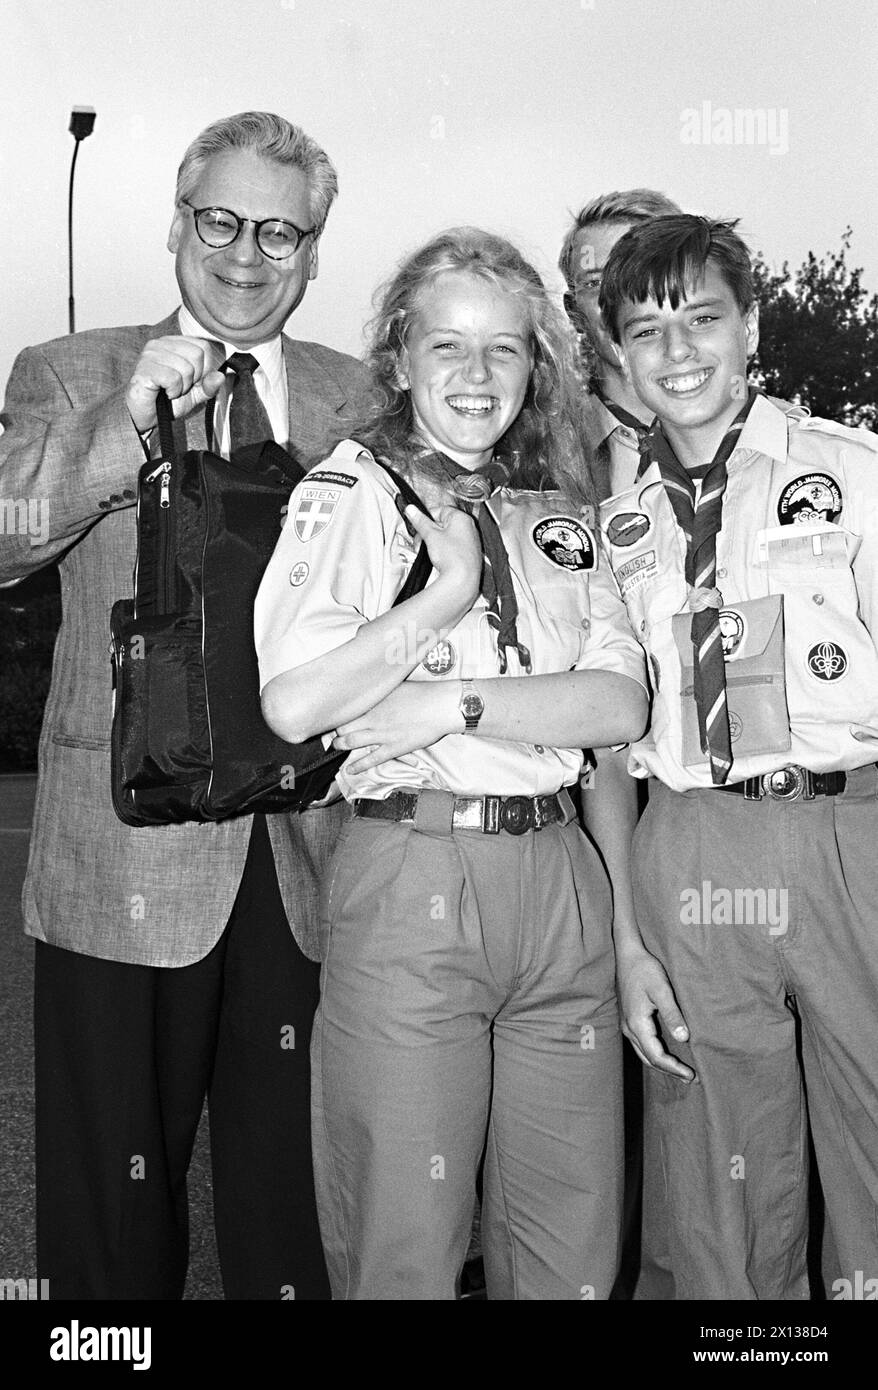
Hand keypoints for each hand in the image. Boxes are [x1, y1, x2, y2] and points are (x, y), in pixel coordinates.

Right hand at [125, 336, 225, 432]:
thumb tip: (221, 376)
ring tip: (169, 391)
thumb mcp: (194, 394)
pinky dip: (173, 391)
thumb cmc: (166, 401)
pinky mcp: (144, 368)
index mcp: (174, 344)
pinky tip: (163, 392)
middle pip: (197, 355)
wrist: (144, 416)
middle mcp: (161, 343)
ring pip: (186, 368)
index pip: (203, 346)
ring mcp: (151, 354)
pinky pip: (173, 378)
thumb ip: (208, 385)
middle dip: (194, 378)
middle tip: (179, 387)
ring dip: (182, 387)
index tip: (193, 381)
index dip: (205, 368)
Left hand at [333, 681, 459, 773]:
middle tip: (327, 733)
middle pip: (343, 725)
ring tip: (334, 747)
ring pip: (351, 741)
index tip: (329, 716)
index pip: (345, 708)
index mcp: (374, 699)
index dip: (335, 714)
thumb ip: (380, 689)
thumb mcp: (397, 684)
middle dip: (333, 730)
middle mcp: (373, 716)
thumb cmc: (423, 693)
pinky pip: (371, 759)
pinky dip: (358, 765)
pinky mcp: (393, 747)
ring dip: (339, 745)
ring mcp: (382, 733)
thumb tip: (370, 688)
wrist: (441, 705)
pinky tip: (350, 769)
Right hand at [404, 503, 480, 602]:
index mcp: (461, 518)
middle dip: (428, 533)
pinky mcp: (468, 554)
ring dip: (434, 542)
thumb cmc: (452, 557)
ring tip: (428, 551)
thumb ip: (420, 521)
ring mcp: (470, 541)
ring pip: (446, 536)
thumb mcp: (431, 536)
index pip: (440, 510)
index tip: (418, 524)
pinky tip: (438, 558)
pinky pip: (453, 547)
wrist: (462, 579)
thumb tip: (412, 510)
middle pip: (442, 524)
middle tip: (421, 541)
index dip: (426, 518)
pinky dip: (443, 551)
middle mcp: (469, 528)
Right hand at [616, 947, 695, 1081]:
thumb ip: (672, 1014)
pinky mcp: (629, 1020)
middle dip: (670, 1071)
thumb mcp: (662, 990)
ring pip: (644, 1054)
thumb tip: (684, 1039)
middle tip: (692, 1078)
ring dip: (663, 1064)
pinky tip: (666, 1053)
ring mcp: (627, 1025)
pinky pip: (642, 1045)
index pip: (656, 1055)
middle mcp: (629, 1029)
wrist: (627, 955)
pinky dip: (655, 1054)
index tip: (691, 1074)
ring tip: (681, 1071)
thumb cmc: (645, 970)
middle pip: (649, 1059)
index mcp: (637, 1024)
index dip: (674, 1068)